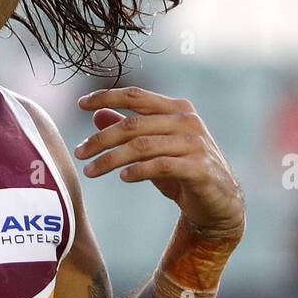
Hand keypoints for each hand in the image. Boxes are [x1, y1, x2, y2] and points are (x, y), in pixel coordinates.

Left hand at [74, 86, 244, 239]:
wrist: (218, 202)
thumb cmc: (182, 172)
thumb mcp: (153, 149)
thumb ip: (129, 130)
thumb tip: (97, 115)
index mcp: (175, 109)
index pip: (135, 95)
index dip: (106, 96)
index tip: (81, 104)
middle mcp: (186, 121)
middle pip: (133, 124)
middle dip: (101, 139)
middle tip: (79, 152)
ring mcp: (194, 143)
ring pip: (142, 146)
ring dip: (111, 159)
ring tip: (90, 171)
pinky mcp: (199, 167)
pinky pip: (161, 165)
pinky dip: (138, 170)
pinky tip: (123, 177)